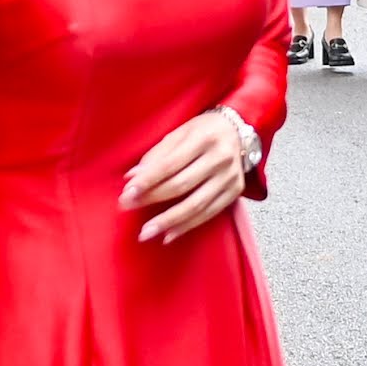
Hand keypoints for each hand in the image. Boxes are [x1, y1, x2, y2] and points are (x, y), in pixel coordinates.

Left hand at [118, 106, 258, 243]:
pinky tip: (169, 235)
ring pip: (196, 205)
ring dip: (168, 221)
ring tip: (146, 233)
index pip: (170, 164)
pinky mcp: (235, 192)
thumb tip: (132, 178)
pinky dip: (187, 226)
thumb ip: (157, 154)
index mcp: (203, 138)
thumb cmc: (203, 131)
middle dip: (152, 199)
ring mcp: (229, 177)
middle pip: (181, 185)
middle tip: (128, 208)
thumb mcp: (180, 132)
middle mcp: (220, 158)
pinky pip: (209, 214)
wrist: (238, 131)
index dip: (148, 180)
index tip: (128, 193)